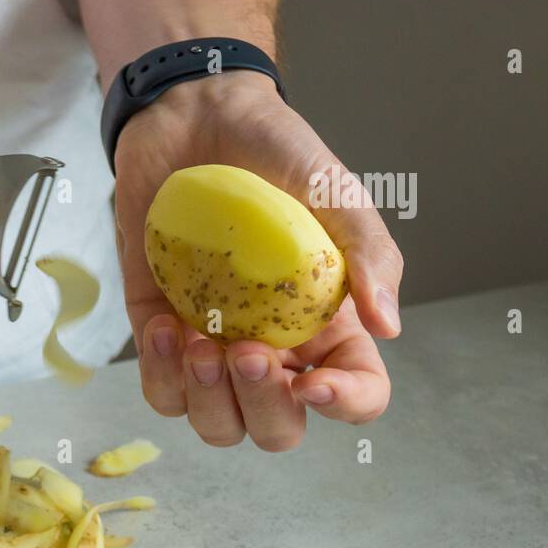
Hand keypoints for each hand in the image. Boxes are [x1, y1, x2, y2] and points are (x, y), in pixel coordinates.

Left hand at [115, 70, 402, 450]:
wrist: (196, 117)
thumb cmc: (275, 153)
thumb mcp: (335, 194)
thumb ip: (369, 255)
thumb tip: (389, 325)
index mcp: (329, 325)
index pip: (356, 394)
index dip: (343, 406)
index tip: (312, 383)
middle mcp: (274, 347)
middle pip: (277, 429)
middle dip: (263, 409)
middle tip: (248, 353)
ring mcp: (214, 343)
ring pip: (214, 422)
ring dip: (206, 400)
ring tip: (198, 341)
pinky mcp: (159, 328)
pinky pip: (159, 387)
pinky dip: (159, 373)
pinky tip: (165, 327)